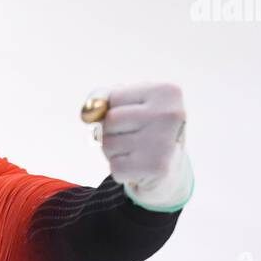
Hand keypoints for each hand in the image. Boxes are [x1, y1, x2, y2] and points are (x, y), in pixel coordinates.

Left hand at [87, 82, 192, 211]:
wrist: (172, 162)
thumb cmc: (145, 125)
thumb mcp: (129, 102)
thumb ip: (102, 97)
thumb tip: (88, 113)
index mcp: (165, 92)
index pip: (114, 97)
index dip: (116, 109)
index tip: (138, 116)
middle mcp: (168, 115)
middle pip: (110, 120)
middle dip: (111, 130)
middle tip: (134, 136)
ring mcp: (163, 142)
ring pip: (108, 144)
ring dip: (113, 150)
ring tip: (135, 150)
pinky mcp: (156, 167)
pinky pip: (115, 167)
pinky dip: (119, 169)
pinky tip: (137, 165)